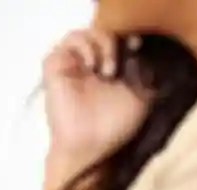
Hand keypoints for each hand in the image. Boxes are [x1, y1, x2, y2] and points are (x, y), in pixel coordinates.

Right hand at [43, 29, 150, 183]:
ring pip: (81, 35)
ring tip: (106, 67)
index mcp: (107, 72)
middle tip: (118, 65)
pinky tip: (92, 65)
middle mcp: (88, 68)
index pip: (114, 42)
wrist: (90, 146)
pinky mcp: (55, 72)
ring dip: (99, 43)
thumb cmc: (114, 128)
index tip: (136, 50)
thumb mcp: (142, 97)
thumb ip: (141, 73)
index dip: (126, 41)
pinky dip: (83, 47)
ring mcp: (70, 69)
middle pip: (99, 35)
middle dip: (113, 43)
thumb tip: (136, 50)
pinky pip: (63, 45)